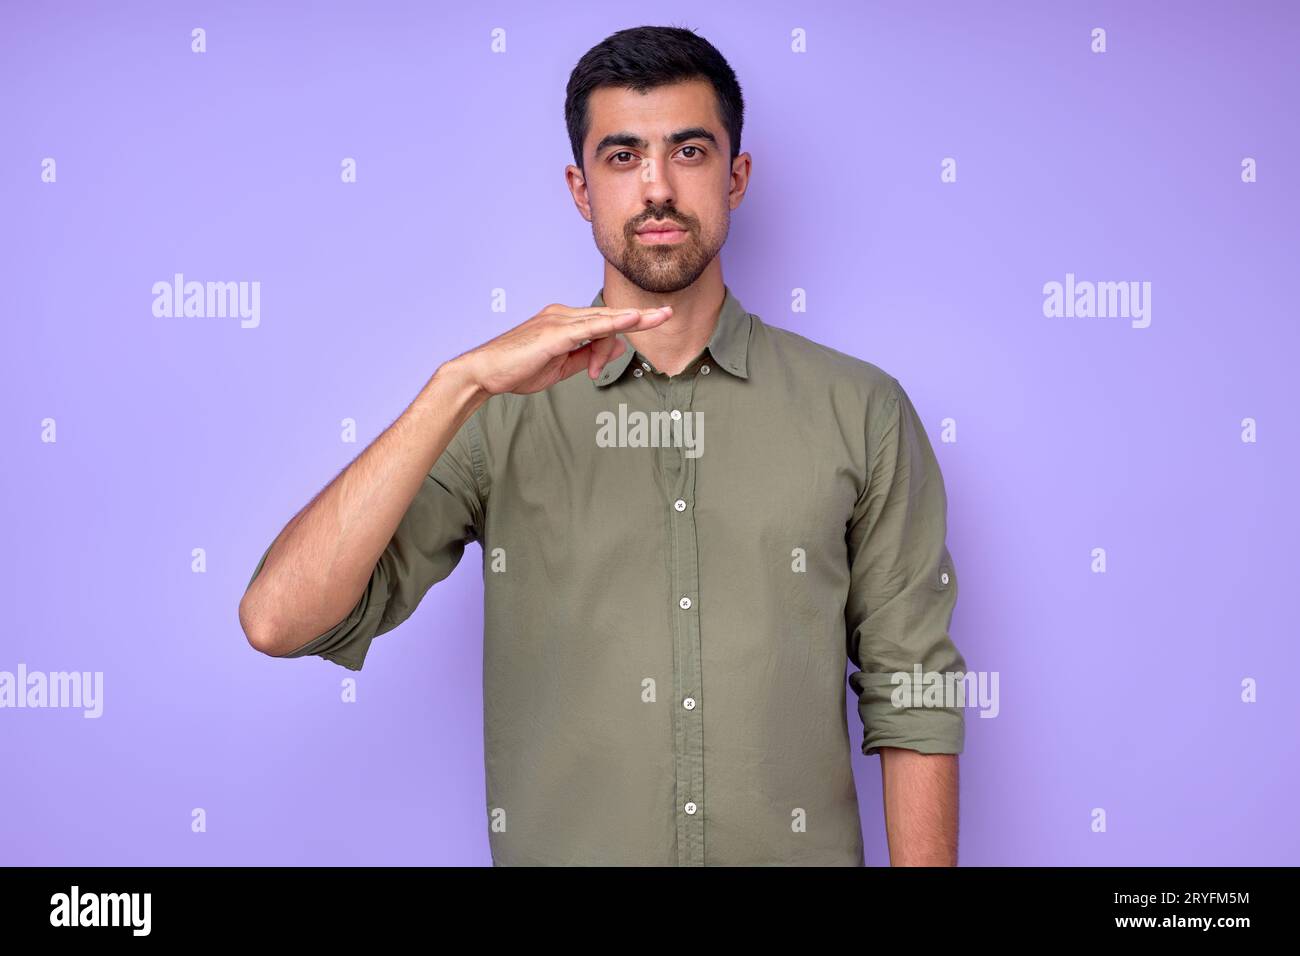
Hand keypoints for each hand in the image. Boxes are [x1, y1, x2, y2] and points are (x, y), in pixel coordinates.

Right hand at [453, 303, 672, 396]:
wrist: (484, 373)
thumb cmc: (517, 370)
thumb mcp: (562, 366)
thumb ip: (588, 356)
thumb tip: (615, 349)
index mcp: (562, 322)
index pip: (601, 325)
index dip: (616, 340)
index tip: (619, 352)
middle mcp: (562, 315)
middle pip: (608, 317)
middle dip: (640, 317)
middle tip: (666, 315)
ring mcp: (559, 321)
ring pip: (604, 320)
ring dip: (634, 321)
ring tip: (659, 318)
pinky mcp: (556, 333)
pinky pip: (591, 326)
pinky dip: (614, 322)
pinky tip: (634, 319)